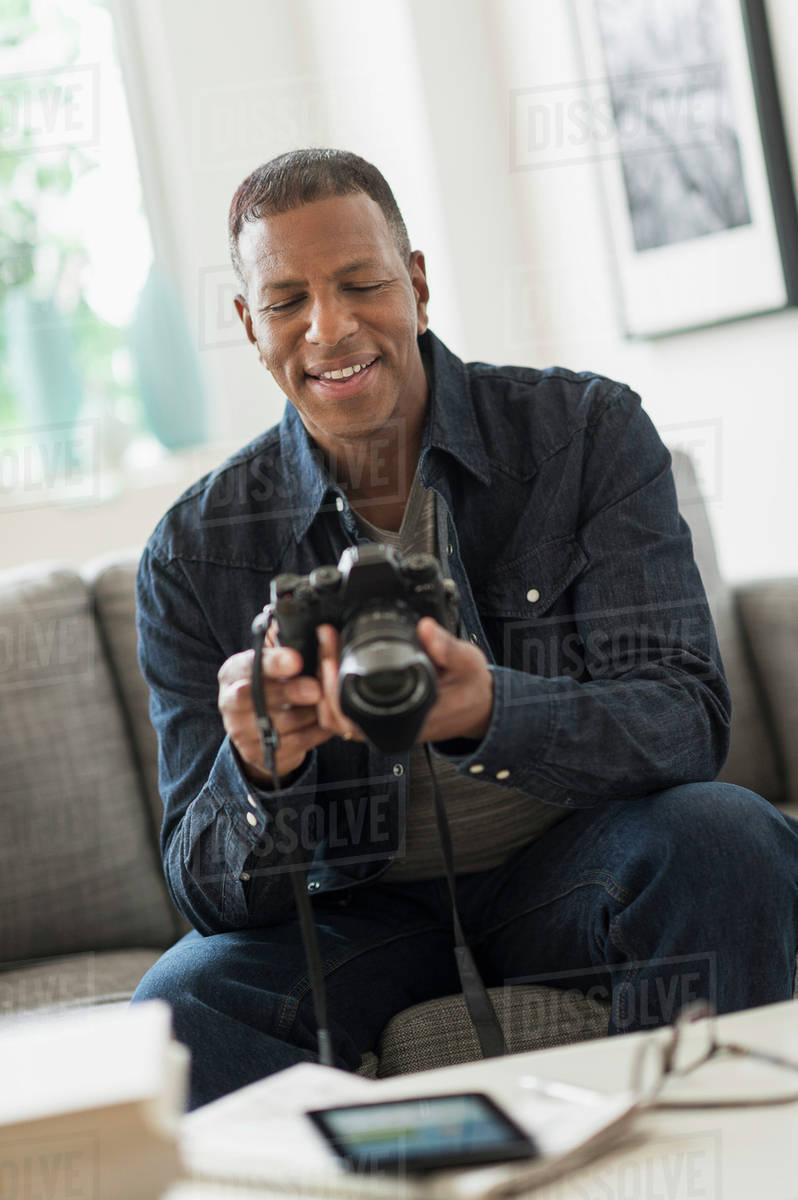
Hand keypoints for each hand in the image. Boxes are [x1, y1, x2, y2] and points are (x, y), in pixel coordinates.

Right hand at [217, 642, 331, 786]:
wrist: (255, 730)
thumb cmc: (268, 686)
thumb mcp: (268, 661)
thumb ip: (280, 640)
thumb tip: (295, 614)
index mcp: (233, 672)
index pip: (248, 665)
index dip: (273, 663)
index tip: (296, 659)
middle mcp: (230, 702)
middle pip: (255, 697)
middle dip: (288, 691)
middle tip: (315, 688)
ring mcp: (241, 731)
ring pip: (278, 724)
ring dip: (308, 714)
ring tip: (325, 704)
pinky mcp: (258, 754)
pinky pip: (294, 744)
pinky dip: (316, 732)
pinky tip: (327, 722)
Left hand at [314, 618, 493, 747]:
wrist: (479, 707)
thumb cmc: (472, 689)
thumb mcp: (467, 663)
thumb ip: (447, 648)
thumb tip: (426, 628)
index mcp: (409, 721)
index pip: (355, 713)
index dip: (335, 685)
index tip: (331, 655)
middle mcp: (390, 730)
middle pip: (335, 714)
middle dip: (323, 676)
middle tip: (326, 639)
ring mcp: (382, 728)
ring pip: (335, 716)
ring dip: (326, 683)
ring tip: (328, 646)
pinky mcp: (379, 720)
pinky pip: (346, 712)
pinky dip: (335, 690)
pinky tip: (335, 662)